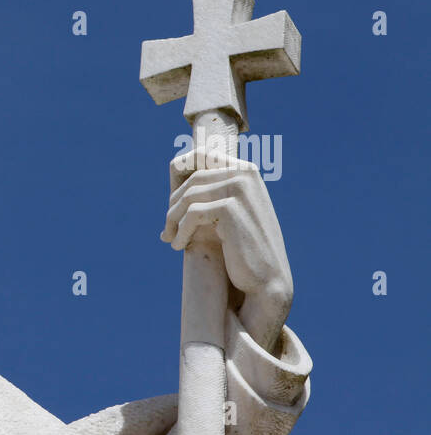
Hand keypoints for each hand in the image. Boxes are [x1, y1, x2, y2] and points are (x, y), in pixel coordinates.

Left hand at [161, 147, 292, 352]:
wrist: (266, 278)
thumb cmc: (243, 247)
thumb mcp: (227, 213)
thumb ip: (209, 191)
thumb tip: (174, 166)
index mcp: (245, 170)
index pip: (200, 156)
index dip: (178, 177)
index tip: (173, 208)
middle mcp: (245, 173)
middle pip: (191, 180)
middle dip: (173, 206)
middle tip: (168, 230)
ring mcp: (240, 189)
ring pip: (188, 197)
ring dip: (173, 220)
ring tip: (171, 238)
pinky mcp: (231, 208)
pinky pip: (191, 213)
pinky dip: (180, 231)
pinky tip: (177, 246)